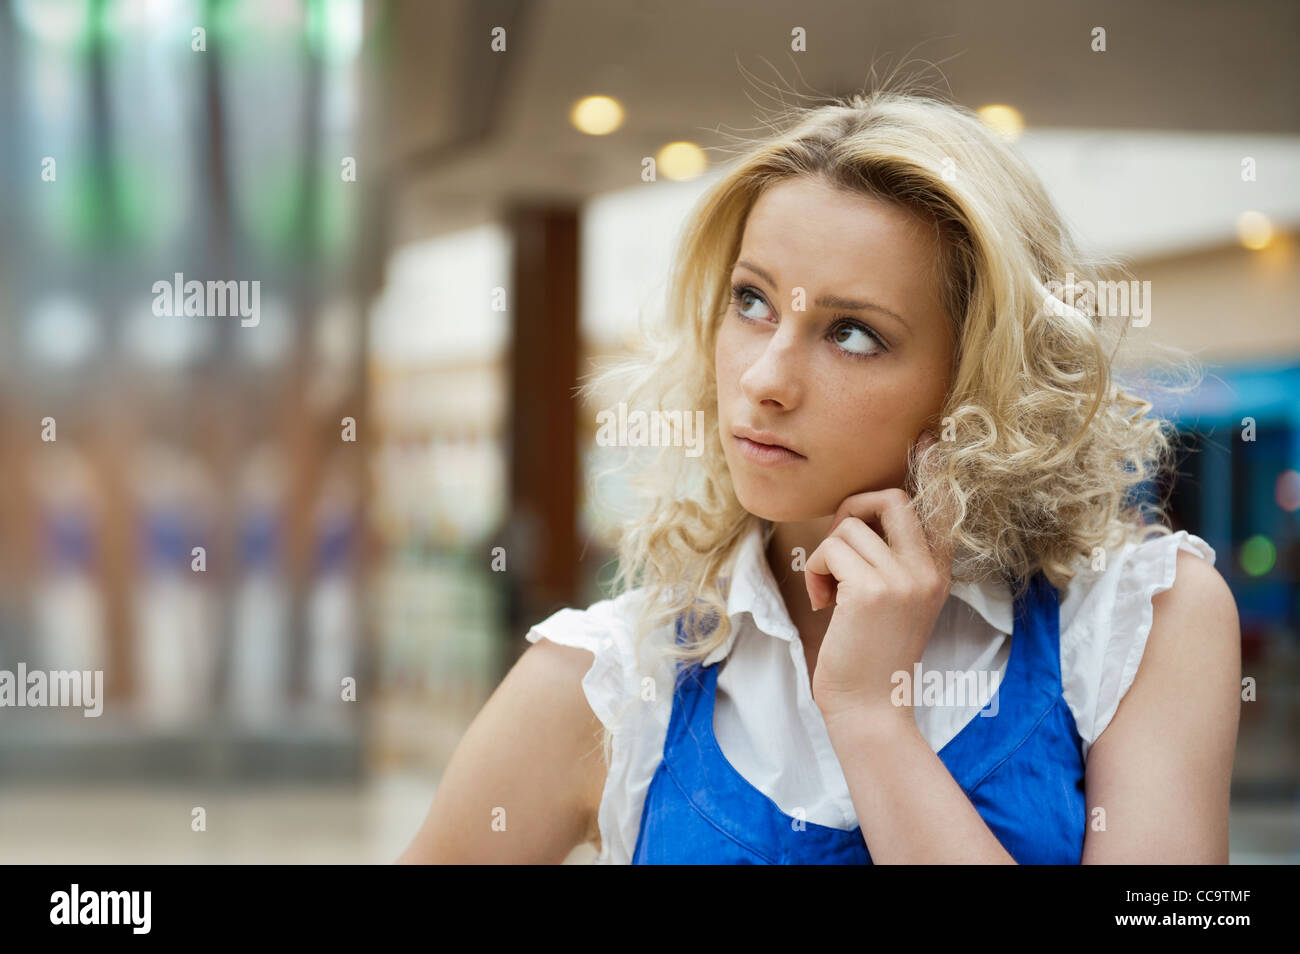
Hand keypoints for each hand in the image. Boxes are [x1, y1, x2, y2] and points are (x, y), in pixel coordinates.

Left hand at [805, 431, 953, 723]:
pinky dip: (816, 573)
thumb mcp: (891, 602)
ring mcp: (904, 578)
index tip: (929, 438)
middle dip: (851, 511)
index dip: (933, 470)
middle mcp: (928, 570)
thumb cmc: (868, 654)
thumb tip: (857, 514)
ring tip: (831, 595)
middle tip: (838, 553)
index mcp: (937, 570)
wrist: (869, 707)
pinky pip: (829, 549)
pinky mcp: (873, 590)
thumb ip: (888, 561)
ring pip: (847, 527)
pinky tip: (824, 605)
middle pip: (889, 497)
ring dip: (826, 558)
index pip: (941, 507)